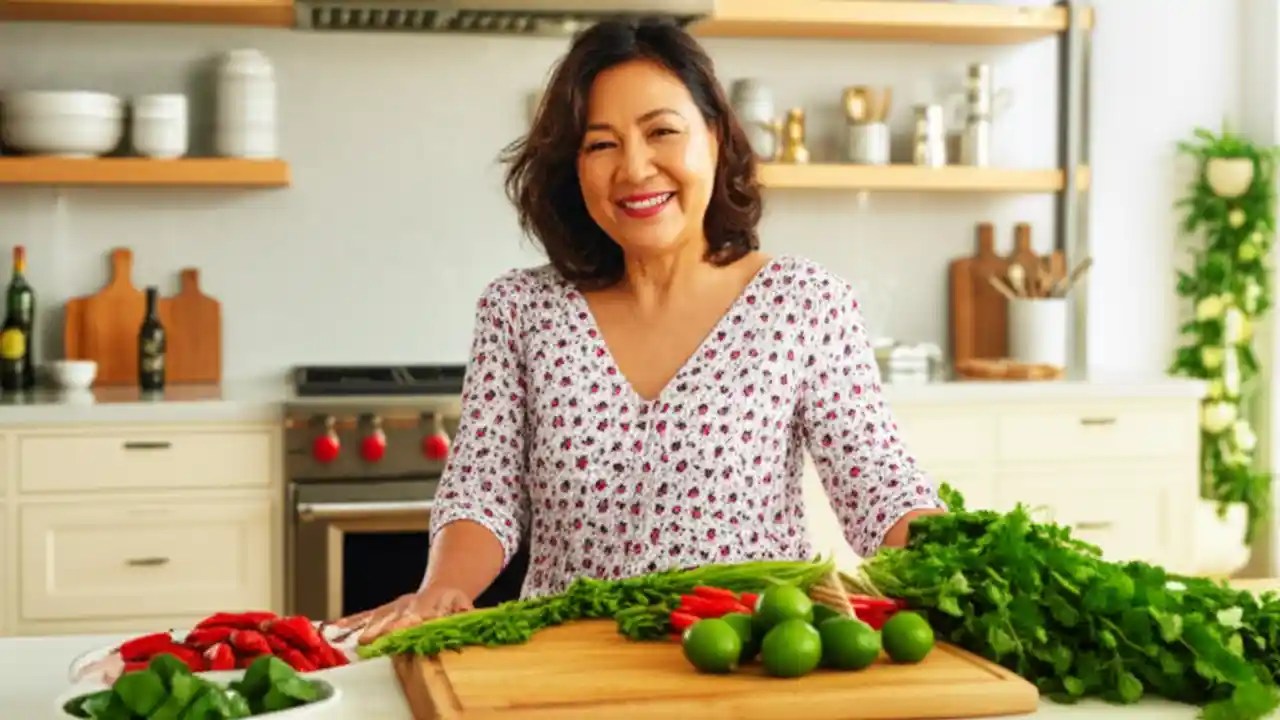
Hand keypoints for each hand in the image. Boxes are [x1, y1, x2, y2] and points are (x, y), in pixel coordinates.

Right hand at [334, 585, 473, 644]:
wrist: (441, 591)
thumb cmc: (452, 604)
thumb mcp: (463, 604)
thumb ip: (463, 611)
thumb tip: (466, 613)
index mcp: (425, 607)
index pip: (415, 617)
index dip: (407, 623)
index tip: (399, 629)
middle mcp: (404, 607)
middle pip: (390, 620)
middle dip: (380, 630)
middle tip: (367, 641)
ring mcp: (391, 609)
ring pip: (374, 618)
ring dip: (361, 629)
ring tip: (346, 640)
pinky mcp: (382, 612)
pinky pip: (364, 617)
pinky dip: (349, 622)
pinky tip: (335, 628)